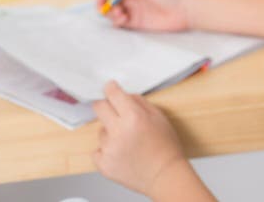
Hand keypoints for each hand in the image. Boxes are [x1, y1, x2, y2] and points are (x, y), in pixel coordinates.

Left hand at [92, 81, 187, 196]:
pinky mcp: (103, 164)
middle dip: (105, 106)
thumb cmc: (165, 147)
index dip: (111, 88)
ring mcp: (109, 148)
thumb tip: (124, 95)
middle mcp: (118, 131)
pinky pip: (98, 150)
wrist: (164, 175)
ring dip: (110, 132)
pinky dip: (107, 150)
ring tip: (127, 141)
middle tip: (114, 111)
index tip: (110, 87)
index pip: (113, 94)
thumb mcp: (159, 117)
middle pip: (99, 108)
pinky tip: (122, 153)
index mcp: (134, 117)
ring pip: (101, 131)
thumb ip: (140, 103)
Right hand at [97, 0, 188, 31]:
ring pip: (111, 11)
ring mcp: (133, 9)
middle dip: (103, 4)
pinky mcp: (136, 22)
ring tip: (120, 14)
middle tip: (107, 8)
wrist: (185, 9)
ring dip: (110, 13)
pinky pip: (119, 23)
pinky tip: (124, 19)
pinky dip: (117, 21)